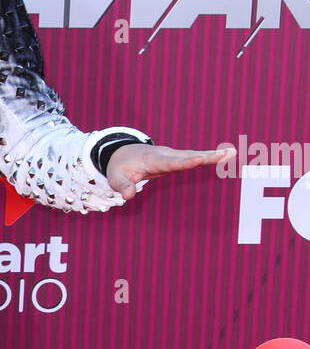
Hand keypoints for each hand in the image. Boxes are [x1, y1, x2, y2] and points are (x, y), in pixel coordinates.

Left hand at [105, 142, 236, 200]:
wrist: (123, 152)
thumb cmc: (120, 167)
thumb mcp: (115, 177)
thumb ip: (122, 186)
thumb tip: (128, 196)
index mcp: (153, 160)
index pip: (170, 162)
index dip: (184, 162)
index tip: (198, 160)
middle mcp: (167, 155)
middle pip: (189, 156)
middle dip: (206, 156)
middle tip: (226, 154)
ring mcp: (173, 155)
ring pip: (195, 154)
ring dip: (212, 155)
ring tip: (232, 153)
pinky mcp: (177, 158)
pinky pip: (195, 157)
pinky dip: (210, 156)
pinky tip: (226, 156)